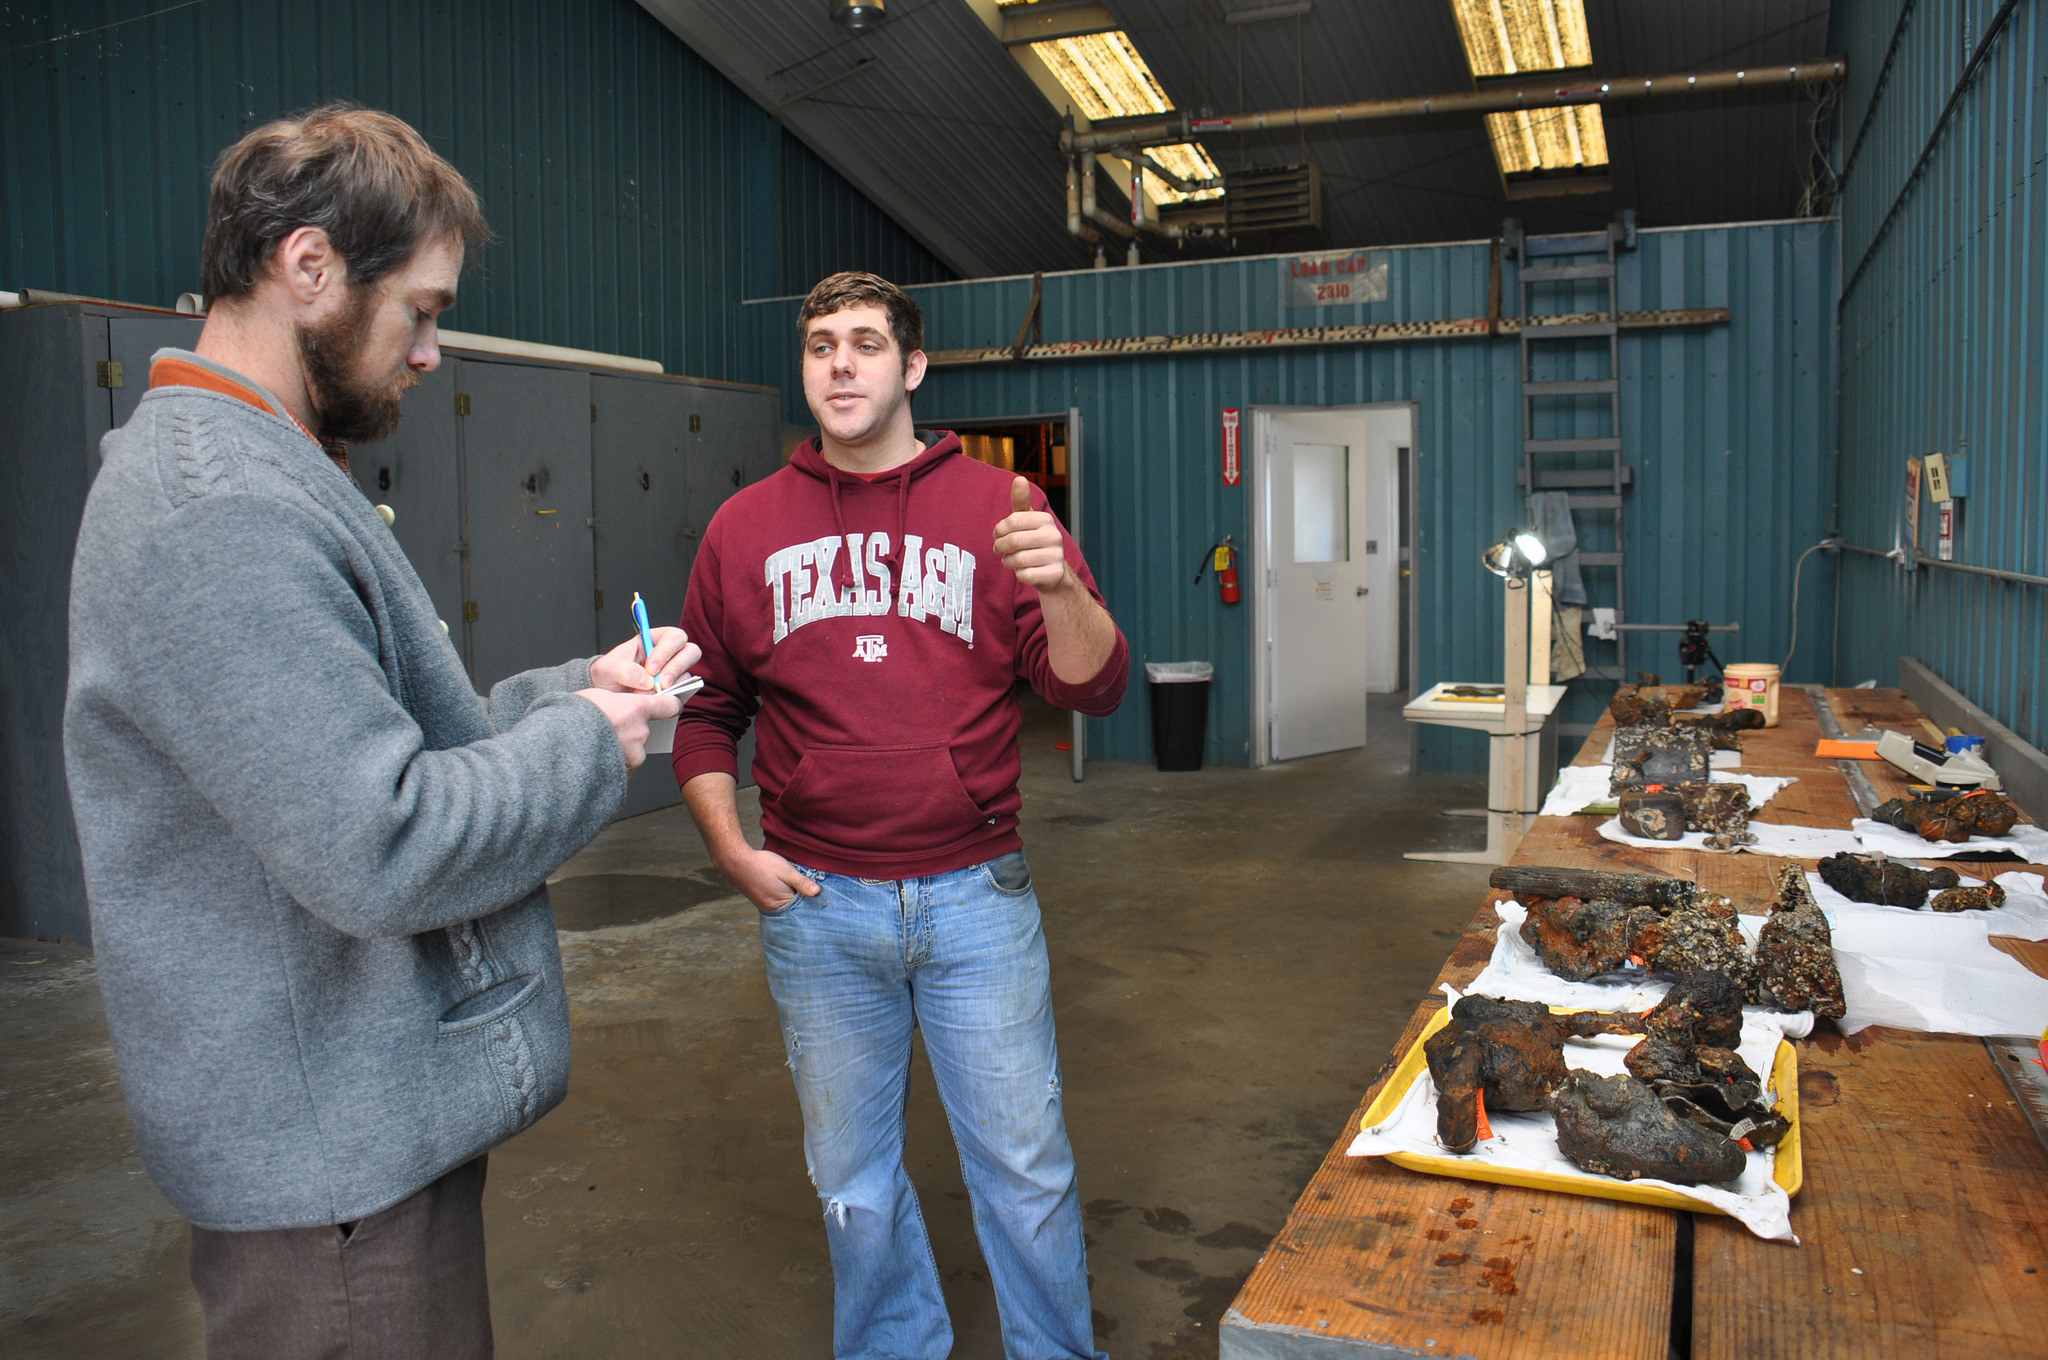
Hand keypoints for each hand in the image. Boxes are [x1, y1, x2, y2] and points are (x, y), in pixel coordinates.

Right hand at [574, 687, 680, 771]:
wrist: (560, 744)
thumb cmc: (572, 717)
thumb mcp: (595, 696)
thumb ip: (616, 702)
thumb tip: (617, 703)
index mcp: (636, 709)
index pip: (669, 705)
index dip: (668, 705)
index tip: (667, 706)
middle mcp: (640, 732)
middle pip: (643, 730)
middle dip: (629, 730)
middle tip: (606, 729)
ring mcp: (634, 755)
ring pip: (633, 750)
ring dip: (620, 748)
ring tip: (596, 745)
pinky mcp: (624, 772)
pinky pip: (623, 766)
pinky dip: (613, 763)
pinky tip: (595, 757)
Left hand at [591, 626, 699, 693]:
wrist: (605, 699)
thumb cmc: (605, 678)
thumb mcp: (604, 669)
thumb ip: (623, 669)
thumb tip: (647, 680)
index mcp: (652, 640)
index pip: (673, 637)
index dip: (666, 651)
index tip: (651, 668)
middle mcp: (667, 655)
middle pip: (691, 651)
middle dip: (676, 668)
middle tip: (660, 684)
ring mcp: (673, 674)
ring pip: (688, 675)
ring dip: (673, 686)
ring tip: (653, 695)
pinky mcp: (674, 692)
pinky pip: (683, 693)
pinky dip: (671, 699)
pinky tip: (656, 702)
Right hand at [716, 846, 822, 912]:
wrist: (735, 861)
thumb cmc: (762, 865)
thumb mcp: (786, 871)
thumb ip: (802, 882)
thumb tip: (818, 893)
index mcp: (781, 904)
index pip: (803, 910)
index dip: (814, 904)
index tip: (826, 901)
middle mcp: (773, 909)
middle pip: (795, 910)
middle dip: (805, 904)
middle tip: (819, 897)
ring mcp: (766, 905)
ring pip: (787, 905)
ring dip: (795, 899)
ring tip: (807, 893)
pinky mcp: (761, 899)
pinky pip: (778, 902)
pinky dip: (786, 897)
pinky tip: (790, 889)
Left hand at [993, 476, 1070, 593]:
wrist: (1051, 571)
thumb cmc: (1033, 541)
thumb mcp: (1026, 520)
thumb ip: (1021, 501)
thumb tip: (1019, 478)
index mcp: (1045, 520)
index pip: (1013, 521)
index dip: (999, 529)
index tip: (997, 534)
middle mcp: (1054, 536)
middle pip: (1014, 541)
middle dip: (1000, 547)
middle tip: (998, 549)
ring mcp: (1057, 556)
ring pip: (1018, 559)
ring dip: (1008, 561)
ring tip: (1009, 560)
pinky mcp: (1055, 574)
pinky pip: (1025, 575)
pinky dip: (1019, 574)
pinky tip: (1022, 571)